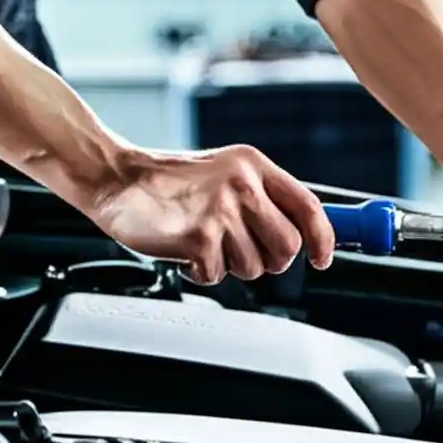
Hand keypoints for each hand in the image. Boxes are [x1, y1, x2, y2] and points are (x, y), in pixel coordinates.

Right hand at [86, 145, 334, 284]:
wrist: (118, 178)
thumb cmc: (172, 181)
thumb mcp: (227, 173)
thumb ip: (264, 198)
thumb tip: (302, 236)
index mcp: (254, 166)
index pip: (309, 208)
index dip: (323, 240)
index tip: (322, 259)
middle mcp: (243, 185)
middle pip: (288, 247)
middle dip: (271, 260)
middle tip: (243, 252)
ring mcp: (221, 211)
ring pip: (254, 267)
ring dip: (230, 265)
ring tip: (206, 243)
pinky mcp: (199, 236)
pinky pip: (218, 275)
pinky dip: (201, 272)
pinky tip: (186, 251)